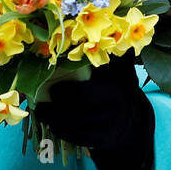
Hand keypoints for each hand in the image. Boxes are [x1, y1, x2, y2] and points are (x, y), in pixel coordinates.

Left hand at [32, 53, 154, 169]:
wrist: (130, 120)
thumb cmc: (116, 88)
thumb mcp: (118, 70)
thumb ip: (110, 54)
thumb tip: (106, 28)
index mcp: (113, 88)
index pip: (84, 94)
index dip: (65, 93)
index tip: (53, 90)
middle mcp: (113, 109)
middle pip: (76, 112)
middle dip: (54, 110)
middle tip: (40, 105)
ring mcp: (108, 127)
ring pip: (74, 126)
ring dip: (54, 121)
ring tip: (42, 114)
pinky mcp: (102, 141)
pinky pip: (78, 139)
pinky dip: (63, 133)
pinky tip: (54, 126)